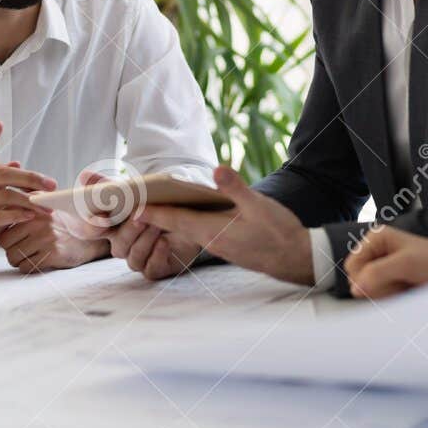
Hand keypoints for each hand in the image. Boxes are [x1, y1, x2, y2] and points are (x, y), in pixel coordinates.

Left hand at [0, 214, 108, 272]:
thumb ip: (19, 200)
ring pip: (13, 256)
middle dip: (9, 248)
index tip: (12, 235)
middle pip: (4, 243)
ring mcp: (46, 236)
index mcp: (33, 205)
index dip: (2, 233)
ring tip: (29, 254)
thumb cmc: (58, 222)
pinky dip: (28, 266)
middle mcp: (38, 219)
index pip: (1, 223)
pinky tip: (38, 260)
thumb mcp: (42, 205)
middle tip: (21, 247)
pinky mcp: (52, 253)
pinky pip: (26, 266)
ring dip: (17, 259)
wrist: (88, 237)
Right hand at [65, 169, 202, 280]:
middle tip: (139, 215)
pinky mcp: (157, 267)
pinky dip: (156, 256)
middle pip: (119, 247)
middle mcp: (124, 245)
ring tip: (158, 225)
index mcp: (112, 228)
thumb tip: (85, 176)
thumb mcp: (132, 190)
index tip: (103, 216)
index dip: (95, 226)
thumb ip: (109, 184)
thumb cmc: (153, 202)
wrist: (183, 214)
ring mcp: (140, 258)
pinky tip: (165, 241)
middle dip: (129, 231)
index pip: (94, 230)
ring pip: (134, 260)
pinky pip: (151, 270)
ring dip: (145, 241)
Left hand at [135, 165, 312, 284]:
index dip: (153, 212)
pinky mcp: (226, 247)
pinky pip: (198, 235)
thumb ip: (236, 188)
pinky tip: (187, 216)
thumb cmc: (279, 231)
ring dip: (169, 221)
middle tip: (133, 205)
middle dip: (155, 216)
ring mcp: (218, 245)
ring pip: (186, 231)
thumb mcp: (259, 205)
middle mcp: (210, 240)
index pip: (175, 220)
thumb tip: (217, 169)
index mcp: (212, 230)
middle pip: (175, 226)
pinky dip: (186, 225)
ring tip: (154, 207)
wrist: (296, 258)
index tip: (132, 207)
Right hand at [345, 225, 427, 297]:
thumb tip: (355, 289)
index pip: (352, 266)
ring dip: (386, 293)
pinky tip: (404, 291)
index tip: (383, 280)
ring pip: (367, 291)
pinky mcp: (389, 283)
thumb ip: (378, 273)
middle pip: (357, 280)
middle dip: (377, 286)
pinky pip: (378, 298)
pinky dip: (391, 298)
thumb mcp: (406, 264)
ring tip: (404, 285)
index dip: (363, 277)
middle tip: (399, 281)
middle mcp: (376, 254)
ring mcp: (382, 270)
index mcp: (376, 240)